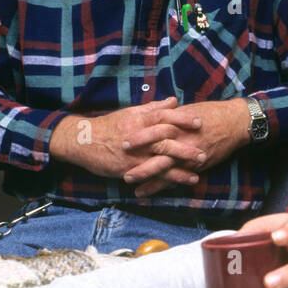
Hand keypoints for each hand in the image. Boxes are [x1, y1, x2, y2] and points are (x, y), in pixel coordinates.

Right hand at [51, 98, 204, 185]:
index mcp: (139, 120)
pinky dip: (162, 182)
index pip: (164, 117)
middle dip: (185, 149)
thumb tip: (174, 100)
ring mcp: (133, 155)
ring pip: (158, 163)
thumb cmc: (110, 126)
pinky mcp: (127, 169)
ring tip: (196, 176)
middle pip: (165, 142)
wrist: (83, 141)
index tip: (199, 122)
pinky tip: (175, 186)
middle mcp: (138, 137)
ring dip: (178, 171)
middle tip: (203, 153)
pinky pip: (148, 177)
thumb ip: (153, 108)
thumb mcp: (130, 113)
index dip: (182, 119)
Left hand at [120, 99, 251, 196]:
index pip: (153, 133)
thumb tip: (155, 116)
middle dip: (140, 167)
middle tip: (123, 173)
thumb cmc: (211, 113)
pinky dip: (167, 187)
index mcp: (177, 126)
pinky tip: (155, 193)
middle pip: (157, 156)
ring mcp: (190, 157)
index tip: (123, 143)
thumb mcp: (187, 110)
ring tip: (135, 189)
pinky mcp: (198, 166)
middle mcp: (182, 143)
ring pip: (167, 172)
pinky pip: (180, 179)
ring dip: (150, 182)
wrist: (235, 122)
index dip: (138, 139)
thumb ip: (169, 116)